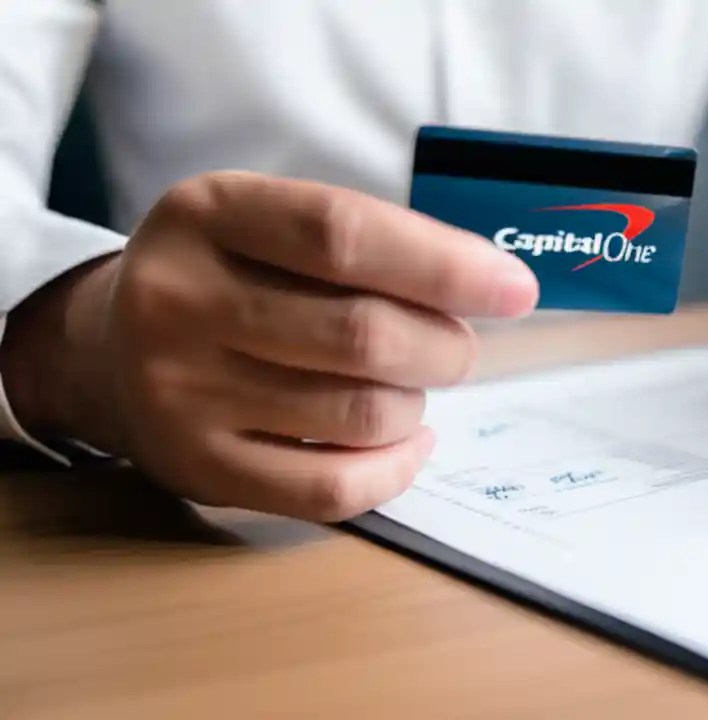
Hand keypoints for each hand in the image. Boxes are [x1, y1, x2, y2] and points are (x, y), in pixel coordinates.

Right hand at [1, 171, 537, 520]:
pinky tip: (409, 441)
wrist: (108, 349)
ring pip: (361, 412)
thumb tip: (493, 287)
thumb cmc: (230, 276)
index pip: (345, 234)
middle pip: (364, 332)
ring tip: (413, 386)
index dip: (445, 265)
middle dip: (445, 347)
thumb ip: (367, 241)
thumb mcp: (268, 223)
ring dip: (418, 403)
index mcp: (209, 212)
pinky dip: (397, 468)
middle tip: (459, 348)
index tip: (515, 288)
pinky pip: (333, 487)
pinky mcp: (198, 468)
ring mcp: (181, 391)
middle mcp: (181, 299)